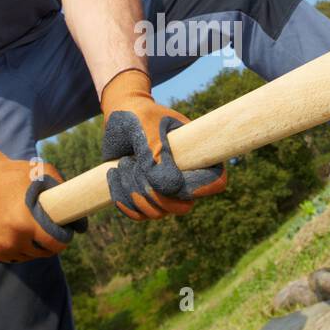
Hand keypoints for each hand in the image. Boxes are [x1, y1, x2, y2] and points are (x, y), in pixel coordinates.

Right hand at [0, 132, 85, 262]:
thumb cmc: (14, 174)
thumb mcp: (42, 173)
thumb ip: (63, 191)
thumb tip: (81, 222)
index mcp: (25, 221)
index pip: (55, 245)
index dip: (62, 240)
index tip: (62, 232)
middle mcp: (11, 238)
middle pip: (42, 253)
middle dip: (47, 243)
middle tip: (45, 229)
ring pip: (26, 257)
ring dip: (31, 247)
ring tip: (28, 228)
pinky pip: (11, 257)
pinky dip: (16, 248)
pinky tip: (14, 232)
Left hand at [98, 68, 227, 220]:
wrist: (119, 114)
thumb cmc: (137, 115)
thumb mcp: (146, 128)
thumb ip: (157, 155)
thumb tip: (171, 187)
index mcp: (198, 155)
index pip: (215, 181)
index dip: (197, 187)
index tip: (168, 175)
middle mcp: (185, 178)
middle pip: (182, 207)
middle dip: (153, 191)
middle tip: (133, 164)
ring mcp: (165, 190)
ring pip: (157, 213)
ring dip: (133, 192)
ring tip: (123, 163)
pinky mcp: (144, 197)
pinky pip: (137, 215)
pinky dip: (122, 199)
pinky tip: (113, 174)